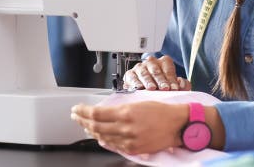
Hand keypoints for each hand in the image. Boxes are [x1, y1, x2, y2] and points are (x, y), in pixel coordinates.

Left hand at [71, 101, 186, 154]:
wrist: (177, 125)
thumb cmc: (161, 111)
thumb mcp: (139, 102)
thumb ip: (120, 108)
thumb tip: (104, 111)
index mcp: (126, 113)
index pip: (97, 113)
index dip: (83, 111)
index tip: (77, 108)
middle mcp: (125, 128)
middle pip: (96, 126)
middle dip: (83, 120)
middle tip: (76, 116)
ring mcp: (128, 141)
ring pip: (102, 137)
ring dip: (91, 131)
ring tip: (85, 125)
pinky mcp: (133, 149)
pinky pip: (113, 145)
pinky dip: (103, 140)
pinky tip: (99, 137)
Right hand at [123, 55, 191, 91]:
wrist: (144, 90)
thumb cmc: (161, 86)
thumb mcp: (173, 85)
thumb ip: (182, 85)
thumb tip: (182, 84)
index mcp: (164, 62)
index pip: (168, 70)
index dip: (172, 80)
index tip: (174, 88)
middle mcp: (151, 62)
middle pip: (156, 71)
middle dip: (161, 80)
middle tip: (164, 88)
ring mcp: (140, 67)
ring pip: (145, 74)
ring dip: (148, 81)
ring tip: (152, 88)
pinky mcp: (130, 74)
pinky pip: (133, 78)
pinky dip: (136, 83)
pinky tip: (139, 88)